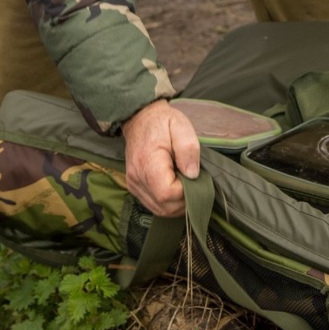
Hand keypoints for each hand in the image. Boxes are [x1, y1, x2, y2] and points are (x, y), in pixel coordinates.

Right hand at [121, 99, 199, 216]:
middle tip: (194, 182)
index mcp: (148, 162)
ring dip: (178, 204)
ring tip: (186, 184)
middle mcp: (137, 178)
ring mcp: (134, 185)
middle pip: (164, 207)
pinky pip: (154, 205)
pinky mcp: (135, 187)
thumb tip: (193, 175)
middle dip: (184, 200)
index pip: (167, 193)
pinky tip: (176, 187)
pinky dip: (169, 202)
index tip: (193, 176)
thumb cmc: (163, 122)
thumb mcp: (181, 127)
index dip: (185, 191)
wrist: (141, 118)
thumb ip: (188, 150)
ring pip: (160, 210)